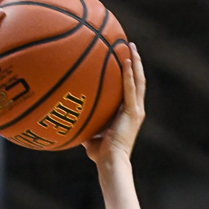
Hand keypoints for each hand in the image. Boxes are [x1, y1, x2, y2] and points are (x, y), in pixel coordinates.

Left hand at [85, 42, 146, 163]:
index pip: (131, 89)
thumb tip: (70, 120)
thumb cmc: (100, 154)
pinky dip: (128, 74)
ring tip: (131, 46)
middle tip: (130, 46)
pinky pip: (130, 88)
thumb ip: (85, 125)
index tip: (124, 59)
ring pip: (138, 80)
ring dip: (135, 62)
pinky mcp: (133, 112)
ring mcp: (136, 110)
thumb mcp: (91, 136)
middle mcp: (135, 109)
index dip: (129, 73)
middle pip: (138, 80)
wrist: (110, 162)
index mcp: (128, 113)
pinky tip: (125, 60)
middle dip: (135, 62)